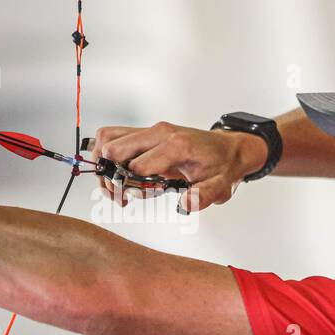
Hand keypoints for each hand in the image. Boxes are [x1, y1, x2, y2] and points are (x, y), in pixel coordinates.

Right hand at [87, 121, 267, 213]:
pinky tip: (119, 175)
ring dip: (104, 166)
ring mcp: (151, 130)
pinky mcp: (145, 132)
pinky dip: (106, 156)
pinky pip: (113, 136)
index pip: (136, 165)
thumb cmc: (223, 167)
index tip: (140, 196)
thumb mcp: (221, 187)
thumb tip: (185, 203)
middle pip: (113, 149)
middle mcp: (160, 133)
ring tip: (117, 187)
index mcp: (177, 146)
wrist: (230, 149)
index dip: (132, 186)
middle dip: (111, 177)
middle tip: (121, 196)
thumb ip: (204, 196)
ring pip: (107, 139)